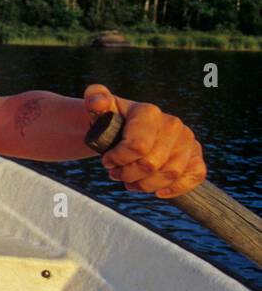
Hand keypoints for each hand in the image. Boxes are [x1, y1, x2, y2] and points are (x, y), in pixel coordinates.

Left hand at [84, 84, 205, 198]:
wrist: (125, 129)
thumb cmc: (110, 121)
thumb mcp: (98, 109)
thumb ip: (94, 99)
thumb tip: (98, 101)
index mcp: (148, 113)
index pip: (137, 146)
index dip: (118, 160)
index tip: (106, 161)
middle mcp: (172, 124)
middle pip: (152, 164)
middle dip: (129, 175)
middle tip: (116, 174)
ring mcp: (186, 140)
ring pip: (171, 174)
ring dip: (146, 185)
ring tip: (130, 182)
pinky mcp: (195, 155)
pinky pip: (195, 175)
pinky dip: (177, 187)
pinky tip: (158, 191)